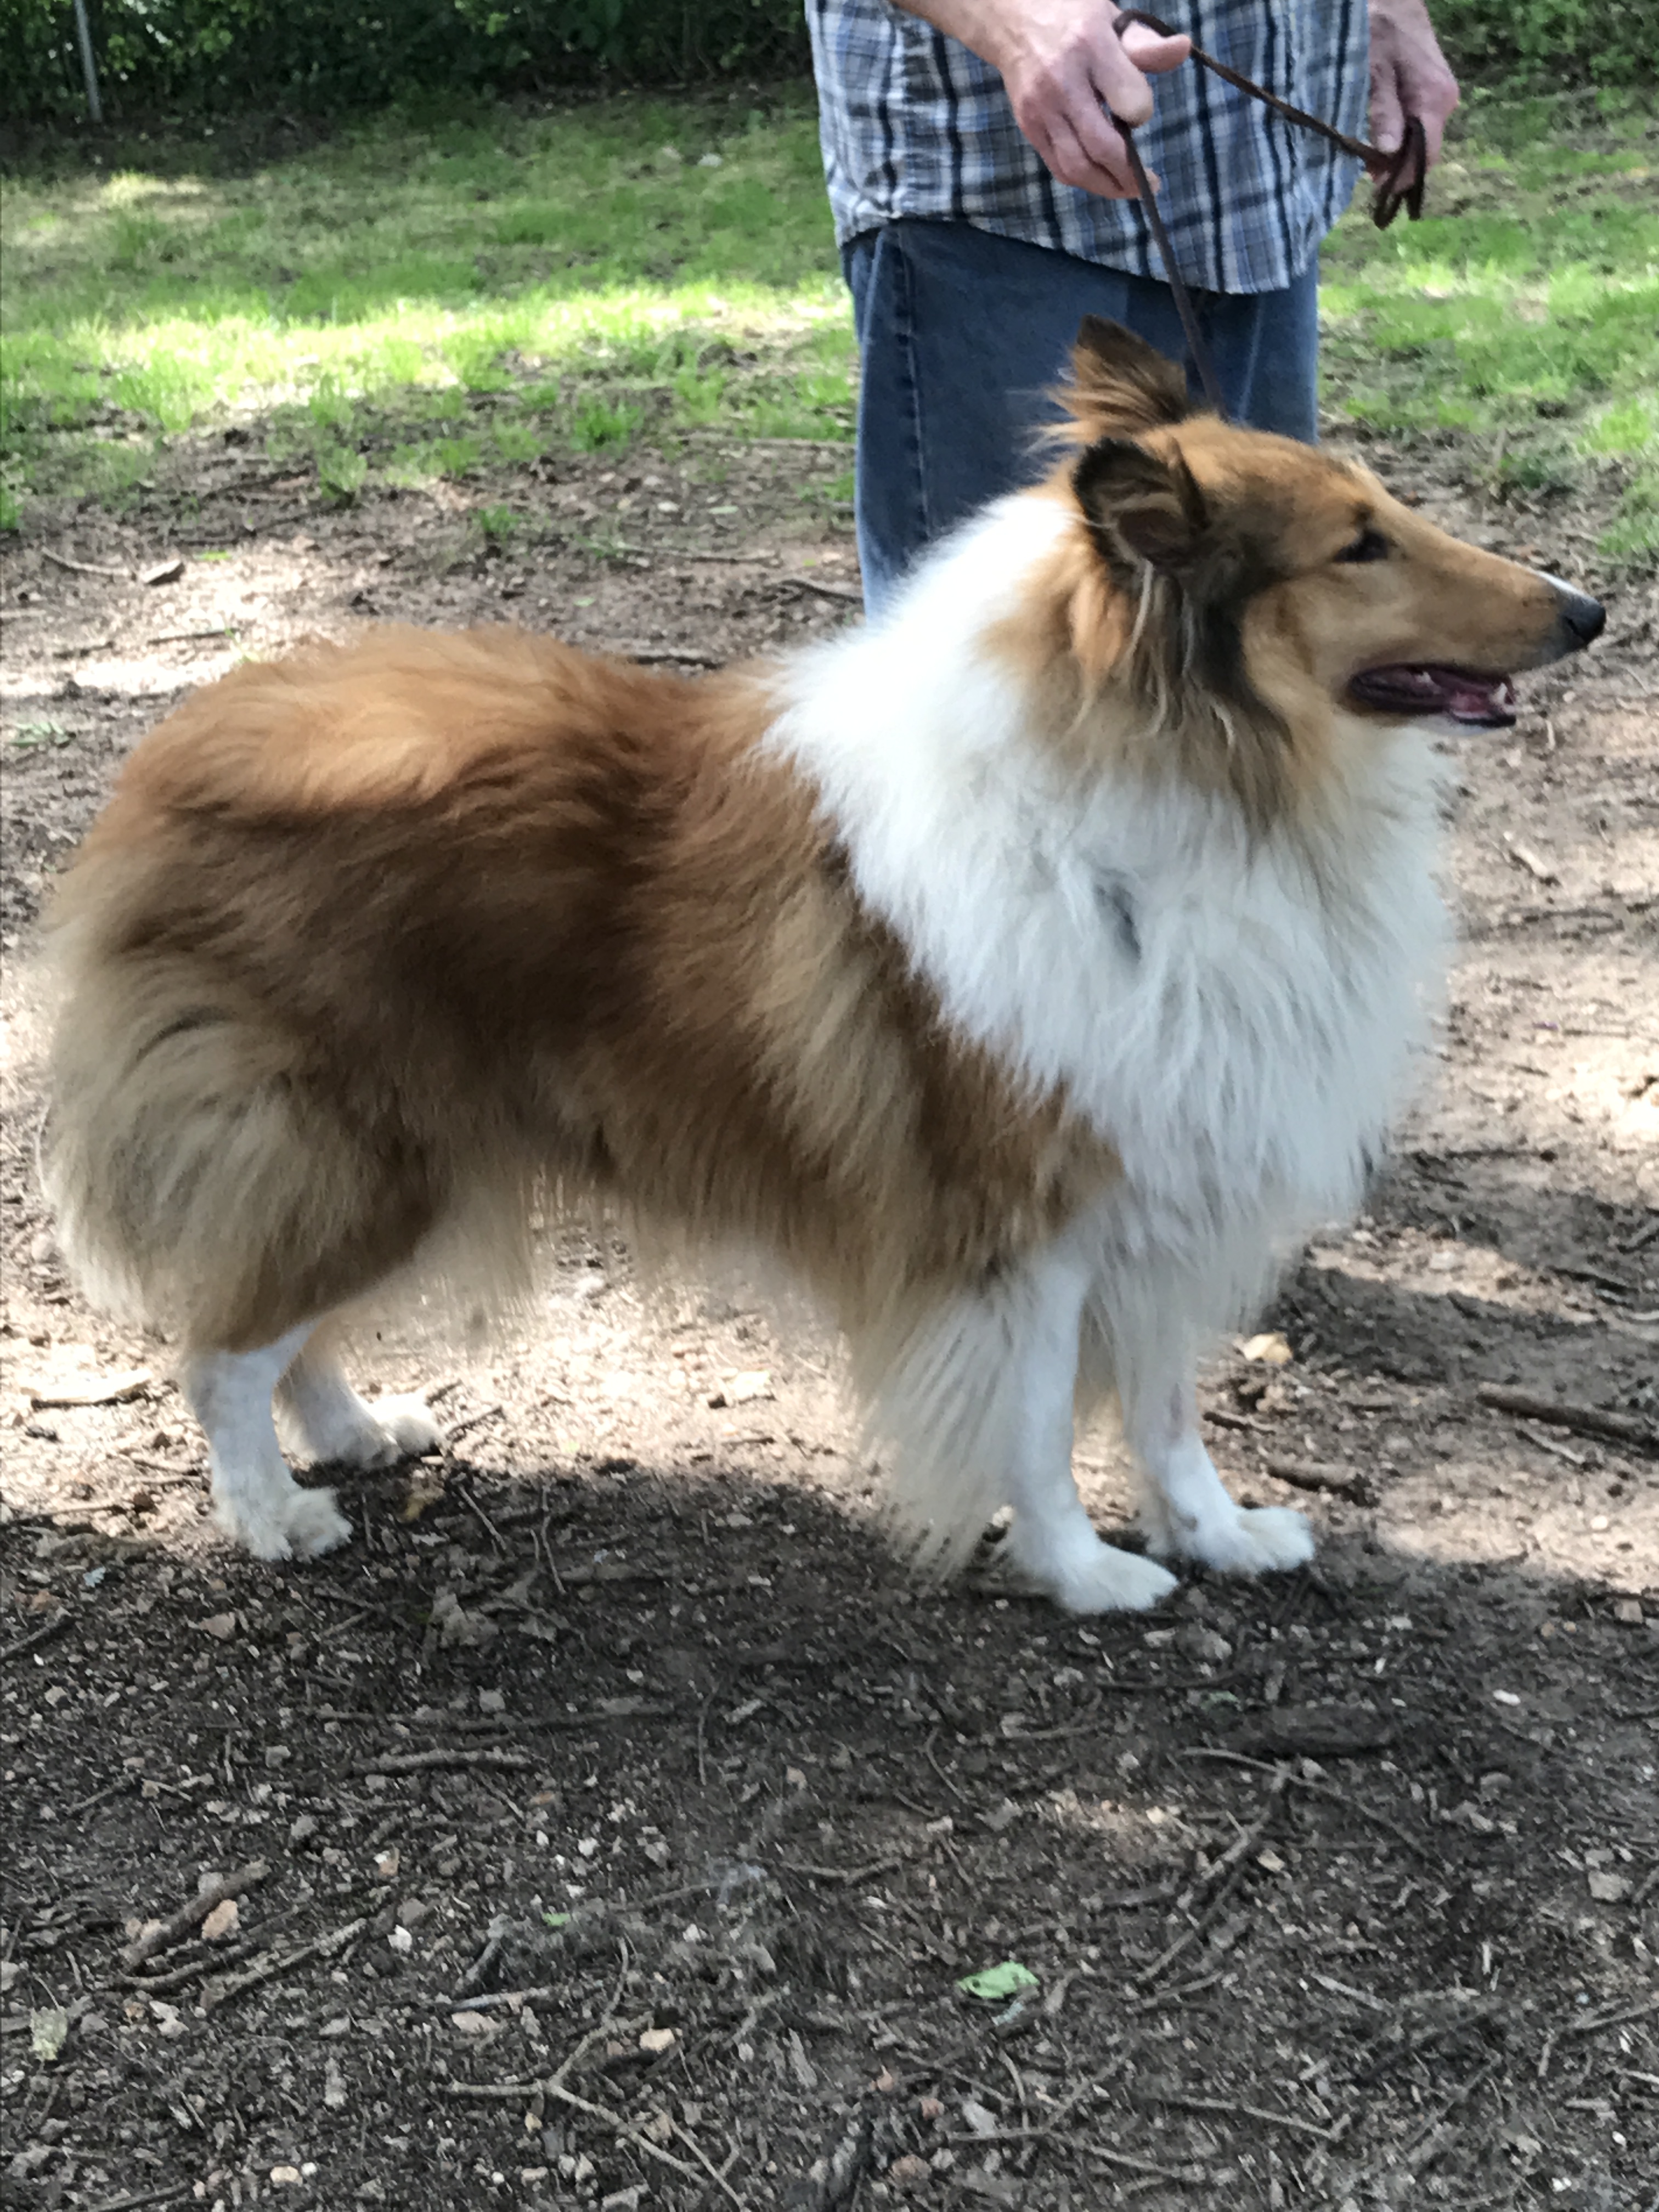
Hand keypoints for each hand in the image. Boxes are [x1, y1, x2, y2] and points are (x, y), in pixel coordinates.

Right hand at [902, 2, 1190, 199]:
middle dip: (1130, 172)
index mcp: (1090, 46)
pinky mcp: (1029, 127)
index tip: (1141, 113)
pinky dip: (1084, 179)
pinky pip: (1059, 167)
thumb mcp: (1112, 21)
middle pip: (1101, 144)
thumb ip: (1146, 44)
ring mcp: (1041, 108)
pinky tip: (1102, 179)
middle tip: (1150, 184)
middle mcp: (1062, 81)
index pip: (1129, 100)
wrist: (1015, 22)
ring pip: (1077, 166)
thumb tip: (1183, 49)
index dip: (1141, 113)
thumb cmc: (1074, 20)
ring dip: (1107, 187)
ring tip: (1129, 190)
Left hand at [1368, 0, 1458, 167]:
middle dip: (1397, 167)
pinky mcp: (1434, 90)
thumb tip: (1389, 152)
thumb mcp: (1373, 72)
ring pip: (1421, 139)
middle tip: (1366, 174)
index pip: (1425, 157)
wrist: (1395, 1)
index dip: (1403, 178)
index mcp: (1433, 100)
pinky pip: (1420, 124)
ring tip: (1368, 158)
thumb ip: (1383, 111)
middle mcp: (1445, 102)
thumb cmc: (1380, 32)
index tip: (1377, 188)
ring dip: (1398, 153)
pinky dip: (1401, 136)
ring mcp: (1442, 96)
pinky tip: (1380, 137)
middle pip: (1424, 151)